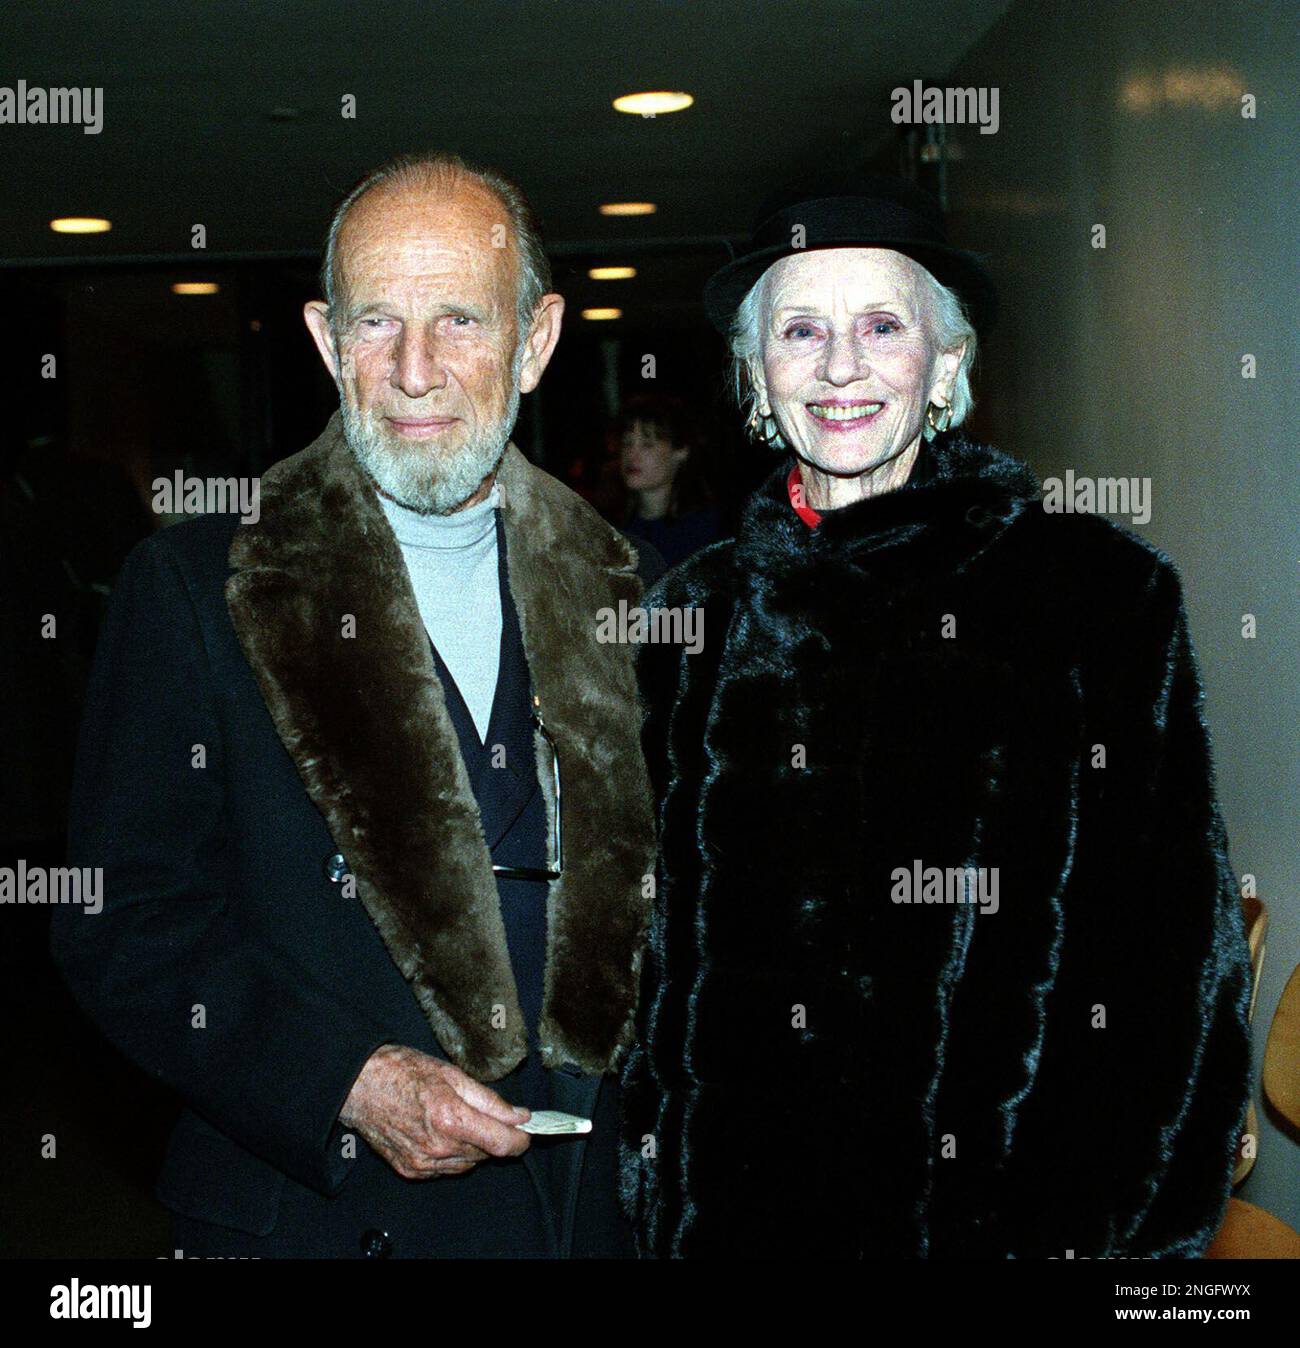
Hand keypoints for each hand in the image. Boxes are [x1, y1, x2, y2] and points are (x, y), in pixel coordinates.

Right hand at [339, 1043, 530, 1178]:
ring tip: (456, 1118)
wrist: (359, 1086)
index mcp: (451, 1119)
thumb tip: (519, 1115)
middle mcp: (438, 1147)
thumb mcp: (453, 1075)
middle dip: (493, 1136)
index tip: (526, 1131)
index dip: (520, 1140)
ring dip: (472, 1146)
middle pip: (486, 1154)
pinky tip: (439, 1131)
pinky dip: (451, 1154)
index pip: (502, 1144)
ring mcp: (423, 1163)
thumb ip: (490, 1100)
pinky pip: (445, 1169)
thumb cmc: (403, 1072)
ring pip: (467, 1163)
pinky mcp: (411, 1170)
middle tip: (483, 1113)